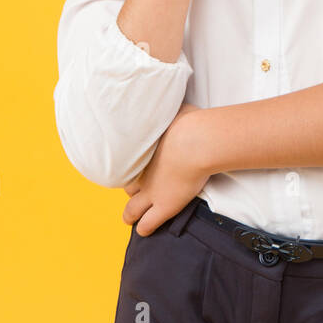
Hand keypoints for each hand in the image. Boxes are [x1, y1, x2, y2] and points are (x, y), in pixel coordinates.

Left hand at [121, 103, 211, 235]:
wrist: (196, 141)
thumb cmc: (188, 121)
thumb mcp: (172, 108)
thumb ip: (166, 108)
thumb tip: (165, 93)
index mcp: (140, 152)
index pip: (126, 164)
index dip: (131, 167)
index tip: (137, 166)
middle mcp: (140, 174)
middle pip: (127, 186)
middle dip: (131, 188)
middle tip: (138, 189)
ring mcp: (151, 193)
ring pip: (130, 210)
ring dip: (131, 214)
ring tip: (131, 218)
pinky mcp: (164, 207)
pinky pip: (147, 224)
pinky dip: (144, 227)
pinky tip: (145, 229)